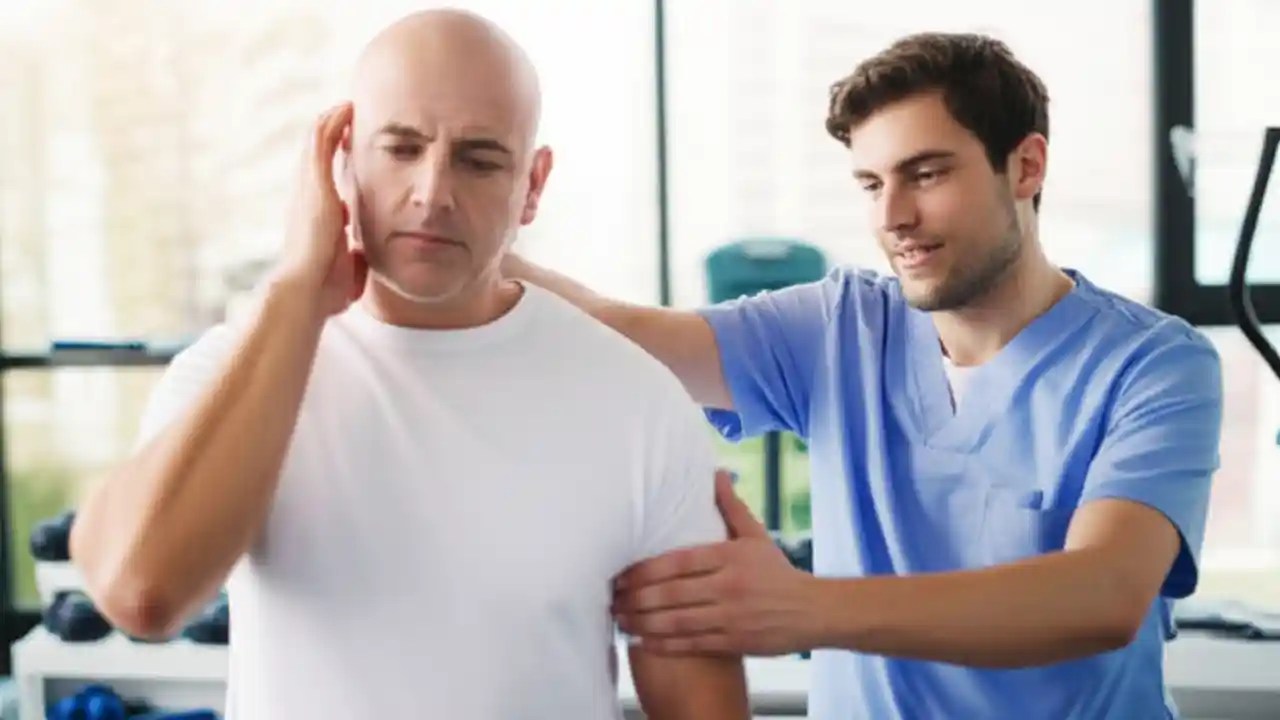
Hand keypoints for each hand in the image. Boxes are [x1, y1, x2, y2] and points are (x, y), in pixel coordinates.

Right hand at [275, 102, 367, 315]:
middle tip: (348, 112)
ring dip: (331, 120)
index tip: (351, 145)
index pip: (322, 176)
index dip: (334, 158)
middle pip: (314, 151)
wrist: (307, 290)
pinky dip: (333, 123)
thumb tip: (360, 258)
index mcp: (315, 213)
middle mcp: (306, 195)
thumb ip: (351, 256)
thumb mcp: (344, 265)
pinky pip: (320, 142)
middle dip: (330, 130)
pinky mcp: (314, 183)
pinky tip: (347, 108)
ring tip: (348, 103)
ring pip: (315, 140)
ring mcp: (308, 187)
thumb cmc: (325, 288)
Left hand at [612, 470, 818, 656]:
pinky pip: (691, 644)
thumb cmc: (778, 572)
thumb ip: (731, 507)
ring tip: (620, 620)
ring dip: (643, 622)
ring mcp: (731, 617)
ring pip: (677, 621)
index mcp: (730, 557)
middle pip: (672, 593)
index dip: (644, 570)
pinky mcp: (734, 642)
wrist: (813, 611)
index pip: (678, 562)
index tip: (621, 574)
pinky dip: (664, 644)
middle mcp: (728, 586)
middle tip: (611, 599)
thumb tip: (716, 472)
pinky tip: (643, 642)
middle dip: (636, 598)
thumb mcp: (756, 536)